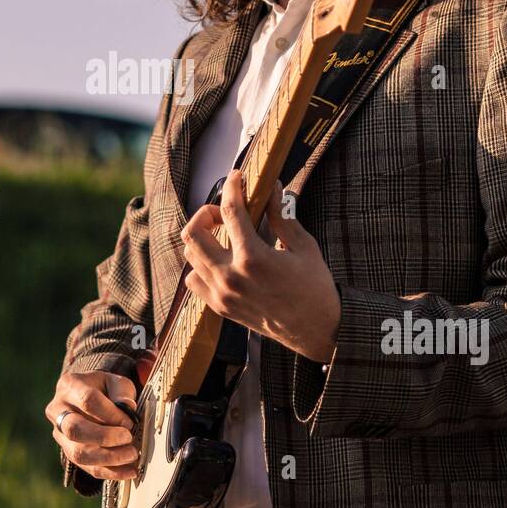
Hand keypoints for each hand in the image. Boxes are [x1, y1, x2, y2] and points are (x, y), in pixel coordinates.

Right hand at [46, 370, 137, 480]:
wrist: (91, 397)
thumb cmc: (104, 389)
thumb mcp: (115, 381)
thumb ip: (121, 391)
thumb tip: (127, 406)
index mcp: (69, 385)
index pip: (88, 401)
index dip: (111, 414)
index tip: (129, 421)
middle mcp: (58, 410)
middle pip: (75, 429)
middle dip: (104, 437)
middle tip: (128, 438)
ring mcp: (60, 433)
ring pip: (77, 453)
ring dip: (107, 458)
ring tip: (131, 455)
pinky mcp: (68, 451)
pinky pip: (86, 467)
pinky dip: (109, 471)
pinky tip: (128, 471)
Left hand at [181, 169, 339, 362]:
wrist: (316, 330)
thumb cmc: (314, 287)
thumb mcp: (303, 247)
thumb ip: (282, 216)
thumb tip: (273, 189)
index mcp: (254, 259)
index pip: (231, 211)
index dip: (233, 187)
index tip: (237, 177)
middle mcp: (231, 277)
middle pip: (194, 232)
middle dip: (206, 213)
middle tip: (225, 212)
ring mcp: (222, 295)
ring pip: (190, 255)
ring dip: (203, 239)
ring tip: (223, 235)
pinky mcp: (220, 308)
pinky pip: (194, 280)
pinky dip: (201, 265)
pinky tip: (220, 261)